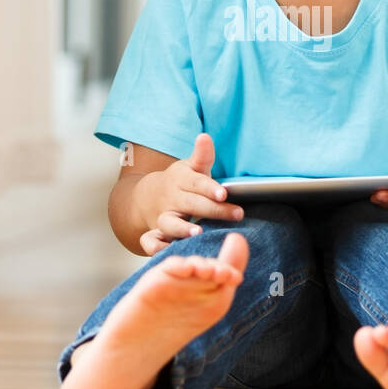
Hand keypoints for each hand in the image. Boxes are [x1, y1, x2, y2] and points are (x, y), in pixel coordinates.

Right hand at [139, 133, 244, 256]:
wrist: (150, 197)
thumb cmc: (182, 183)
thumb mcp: (191, 168)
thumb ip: (202, 156)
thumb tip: (205, 137)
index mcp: (182, 180)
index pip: (197, 183)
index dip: (210, 188)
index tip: (224, 193)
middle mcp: (172, 199)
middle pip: (192, 204)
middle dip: (213, 210)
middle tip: (237, 214)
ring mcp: (163, 216)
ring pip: (170, 223)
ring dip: (182, 229)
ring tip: (198, 233)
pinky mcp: (156, 234)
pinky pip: (151, 242)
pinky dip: (157, 247)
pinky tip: (168, 251)